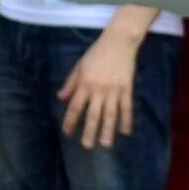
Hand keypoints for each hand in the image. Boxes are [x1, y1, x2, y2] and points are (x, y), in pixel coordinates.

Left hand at [59, 29, 140, 147]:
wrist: (119, 42)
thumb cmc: (96, 53)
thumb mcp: (79, 66)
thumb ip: (71, 84)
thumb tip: (61, 98)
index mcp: (85, 84)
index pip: (75, 106)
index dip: (70, 120)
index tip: (67, 132)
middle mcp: (98, 90)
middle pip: (93, 115)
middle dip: (89, 131)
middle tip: (87, 146)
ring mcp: (114, 91)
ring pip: (110, 115)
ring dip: (107, 131)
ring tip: (105, 145)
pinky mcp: (127, 89)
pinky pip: (126, 108)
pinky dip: (126, 120)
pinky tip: (125, 132)